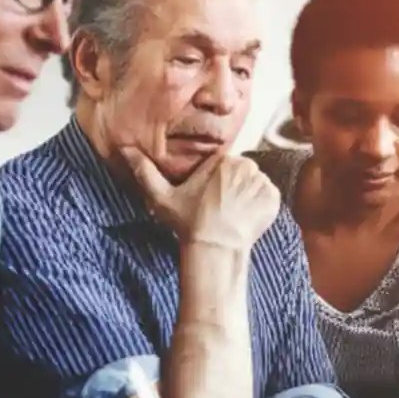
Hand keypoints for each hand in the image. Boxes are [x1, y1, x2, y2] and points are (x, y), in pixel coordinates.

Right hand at [120, 148, 279, 249]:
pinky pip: (269, 197)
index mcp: (222, 160)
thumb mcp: (162, 197)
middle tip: (221, 208)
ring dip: (248, 196)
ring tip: (232, 214)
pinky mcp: (273, 199)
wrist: (216, 248)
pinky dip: (260, 206)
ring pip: (256, 184)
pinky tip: (245, 218)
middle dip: (233, 186)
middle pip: (242, 172)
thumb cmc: (189, 223)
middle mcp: (245, 166)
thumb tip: (125, 149)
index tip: (210, 198)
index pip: (224, 165)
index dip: (217, 182)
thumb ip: (145, 172)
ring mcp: (262, 182)